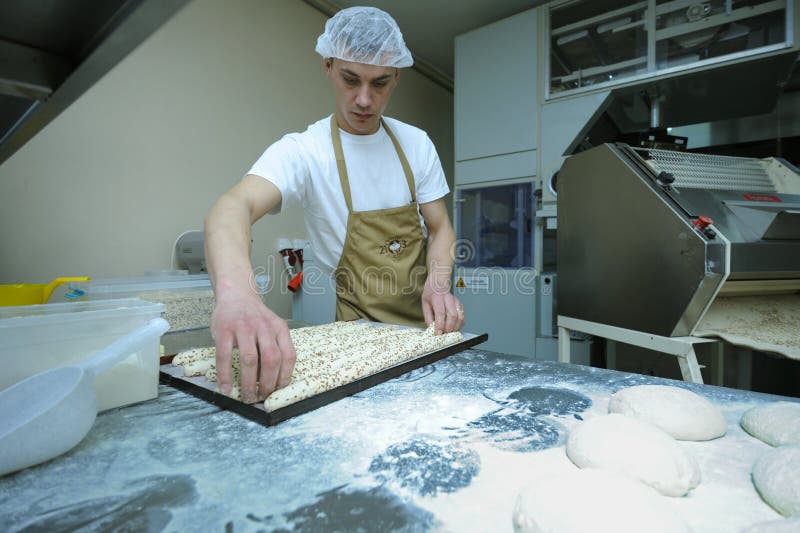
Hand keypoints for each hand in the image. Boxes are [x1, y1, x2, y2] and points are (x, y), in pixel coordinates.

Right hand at [210, 288, 295, 402]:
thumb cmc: (254, 317)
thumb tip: (275, 379)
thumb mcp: (272, 327)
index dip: (285, 377)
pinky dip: (225, 375)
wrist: (236, 294)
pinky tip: (226, 387)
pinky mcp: (224, 330)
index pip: (288, 356)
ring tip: (247, 395)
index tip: (278, 391)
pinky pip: (224, 356)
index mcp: (279, 328)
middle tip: (262, 397)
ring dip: (249, 382)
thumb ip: (275, 346)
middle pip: (271, 359)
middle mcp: (264, 327)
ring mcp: (243, 327)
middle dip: (268, 383)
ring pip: (250, 359)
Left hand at [421, 280, 464, 333]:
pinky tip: (454, 327)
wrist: (438, 284)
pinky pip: (462, 317)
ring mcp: (456, 301)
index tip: (438, 333)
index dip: (440, 325)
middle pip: (452, 315)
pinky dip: (459, 324)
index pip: (440, 313)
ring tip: (449, 332)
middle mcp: (448, 299)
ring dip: (455, 327)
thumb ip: (428, 317)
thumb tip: (432, 329)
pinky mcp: (460, 304)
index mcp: (437, 298)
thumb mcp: (425, 304)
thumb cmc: (431, 294)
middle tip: (444, 333)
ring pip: (460, 317)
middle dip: (449, 327)